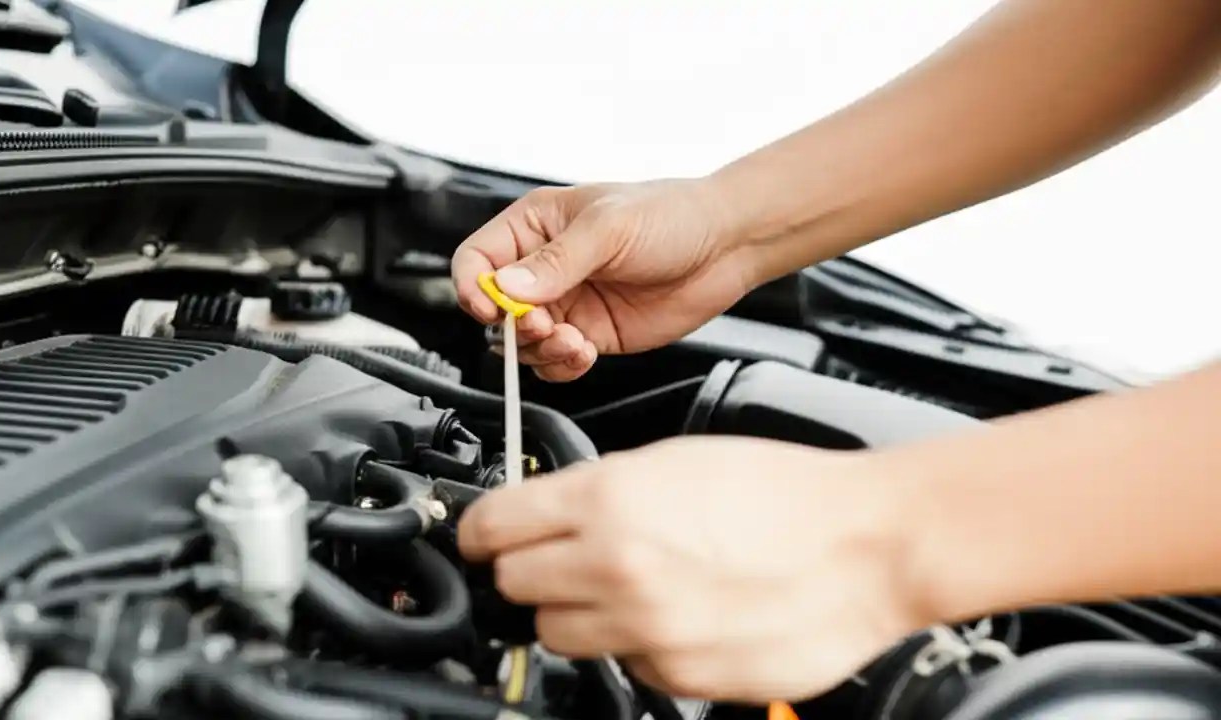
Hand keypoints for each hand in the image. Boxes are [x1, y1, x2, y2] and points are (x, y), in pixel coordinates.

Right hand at [450, 179, 756, 381]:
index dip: (474, 287)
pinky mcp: (589, 333)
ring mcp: (566, 302)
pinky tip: (585, 352)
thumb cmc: (671, 216)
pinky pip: (555, 362)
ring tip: (574, 341)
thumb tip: (508, 287)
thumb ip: (557, 261)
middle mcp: (543, 266)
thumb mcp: (609, 228)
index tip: (491, 309)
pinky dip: (562, 366)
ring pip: (522, 343)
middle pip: (495, 309)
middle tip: (545, 325)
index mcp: (535, 226)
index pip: (478, 259)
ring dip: (540, 350)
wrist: (725, 246)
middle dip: (513, 327)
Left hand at [457, 436, 926, 702]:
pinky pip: (625, 664)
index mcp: (608, 501)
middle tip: (565, 558)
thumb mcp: (676, 459)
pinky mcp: (678, 675)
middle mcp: (617, 568)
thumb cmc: (785, 494)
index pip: (491, 526)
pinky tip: (679, 614)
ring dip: (577, 612)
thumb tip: (545, 512)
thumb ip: (599, 489)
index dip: (480, 531)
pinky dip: (638, 644)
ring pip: (557, 634)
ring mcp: (646, 630)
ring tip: (630, 588)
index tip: (482, 537)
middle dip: (530, 570)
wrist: (867, 545)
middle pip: (513, 585)